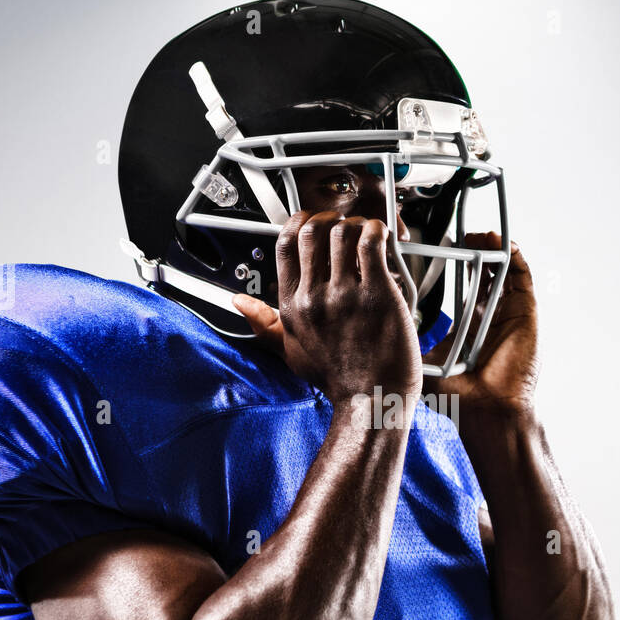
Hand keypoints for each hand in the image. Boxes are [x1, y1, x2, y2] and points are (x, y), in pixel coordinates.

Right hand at [233, 210, 421, 405]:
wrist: (371, 400)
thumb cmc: (337, 379)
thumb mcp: (291, 351)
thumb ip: (264, 323)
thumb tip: (239, 303)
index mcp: (292, 307)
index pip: (285, 246)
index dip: (298, 222)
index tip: (310, 220)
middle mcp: (314, 298)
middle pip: (312, 232)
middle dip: (328, 219)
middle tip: (341, 223)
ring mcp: (345, 294)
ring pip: (342, 233)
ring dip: (355, 224)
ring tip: (364, 232)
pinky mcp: (377, 294)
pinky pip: (371, 244)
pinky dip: (376, 231)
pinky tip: (380, 235)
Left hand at [423, 231, 539, 420]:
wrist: (487, 412)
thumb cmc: (458, 397)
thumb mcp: (424, 362)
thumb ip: (408, 341)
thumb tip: (381, 323)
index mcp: (469, 327)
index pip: (464, 288)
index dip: (455, 267)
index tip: (438, 249)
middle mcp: (490, 318)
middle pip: (484, 275)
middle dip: (473, 252)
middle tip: (458, 235)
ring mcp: (509, 314)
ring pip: (504, 272)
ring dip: (493, 250)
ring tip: (477, 234)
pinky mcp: (526, 313)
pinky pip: (522, 277)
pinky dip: (514, 257)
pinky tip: (502, 243)